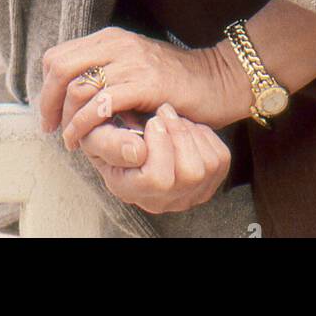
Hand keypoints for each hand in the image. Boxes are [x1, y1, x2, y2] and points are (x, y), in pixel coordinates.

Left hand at [39, 25, 248, 150]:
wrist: (217, 81)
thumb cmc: (174, 81)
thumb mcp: (132, 67)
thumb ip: (105, 71)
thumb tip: (68, 92)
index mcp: (109, 38)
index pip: (58, 56)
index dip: (46, 87)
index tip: (49, 113)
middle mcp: (116, 44)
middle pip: (60, 68)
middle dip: (48, 103)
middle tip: (51, 129)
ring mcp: (131, 61)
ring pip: (78, 87)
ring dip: (68, 120)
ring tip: (72, 140)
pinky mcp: (146, 83)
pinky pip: (103, 103)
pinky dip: (87, 125)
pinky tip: (88, 140)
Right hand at [77, 101, 231, 213]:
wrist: (130, 134)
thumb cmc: (111, 134)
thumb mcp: (96, 135)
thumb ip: (108, 142)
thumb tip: (137, 150)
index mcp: (128, 189)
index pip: (158, 179)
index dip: (160, 144)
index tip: (153, 121)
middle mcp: (159, 200)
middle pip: (189, 174)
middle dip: (179, 134)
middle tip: (164, 115)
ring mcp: (185, 196)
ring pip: (206, 166)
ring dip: (190, 132)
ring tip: (173, 120)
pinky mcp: (206, 184)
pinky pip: (219, 159)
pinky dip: (205, 137)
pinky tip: (186, 131)